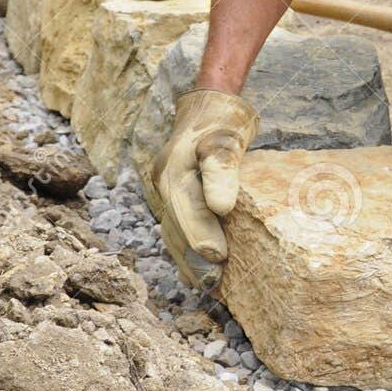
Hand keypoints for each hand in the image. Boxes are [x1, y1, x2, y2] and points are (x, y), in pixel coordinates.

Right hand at [151, 88, 258, 288]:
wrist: (210, 105)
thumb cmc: (223, 121)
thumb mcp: (227, 138)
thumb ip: (222, 170)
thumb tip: (222, 208)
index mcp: (173, 171)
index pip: (187, 210)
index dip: (201, 236)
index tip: (218, 258)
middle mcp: (164, 183)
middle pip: (176, 227)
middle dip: (192, 257)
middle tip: (214, 283)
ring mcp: (166, 190)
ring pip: (173, 231)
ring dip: (187, 259)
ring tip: (208, 285)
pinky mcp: (176, 196)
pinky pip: (177, 227)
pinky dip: (186, 249)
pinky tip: (198, 270)